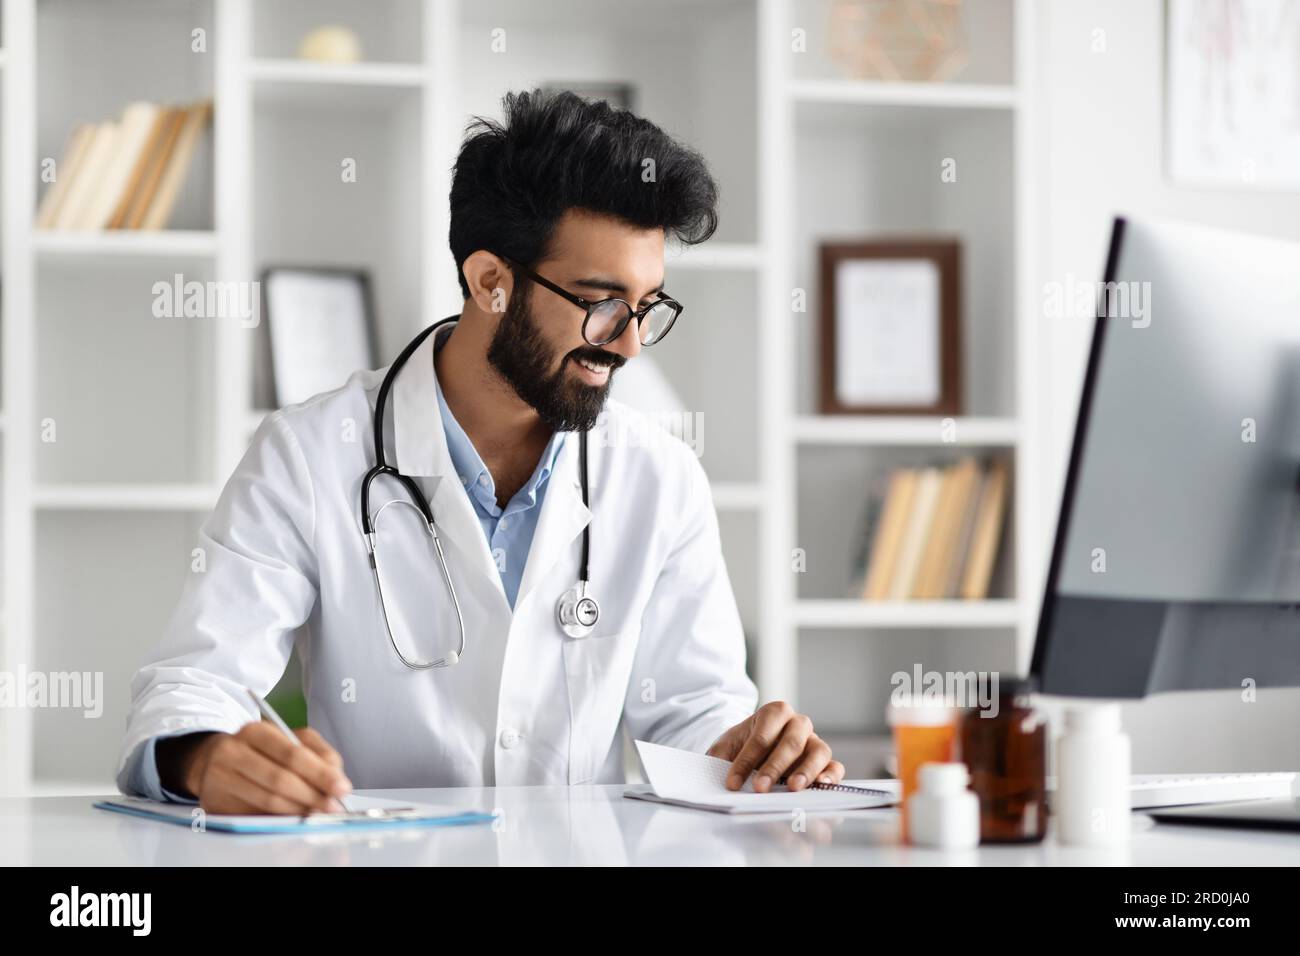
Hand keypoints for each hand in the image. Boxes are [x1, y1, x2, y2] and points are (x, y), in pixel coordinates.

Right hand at [170, 723, 353, 814]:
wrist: (213, 761)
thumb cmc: (260, 750)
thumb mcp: (288, 739)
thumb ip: (316, 752)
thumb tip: (336, 777)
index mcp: (254, 731)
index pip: (292, 754)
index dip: (320, 773)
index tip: (342, 787)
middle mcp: (232, 753)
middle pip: (280, 779)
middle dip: (313, 795)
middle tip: (333, 805)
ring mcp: (220, 780)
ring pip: (268, 801)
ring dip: (299, 810)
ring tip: (318, 812)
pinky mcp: (216, 804)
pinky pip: (255, 815)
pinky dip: (279, 819)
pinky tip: (294, 817)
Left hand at [707, 701, 844, 792]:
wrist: (750, 752)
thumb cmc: (740, 747)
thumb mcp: (724, 748)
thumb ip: (720, 759)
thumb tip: (724, 781)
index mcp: (774, 712)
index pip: (762, 735)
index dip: (746, 760)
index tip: (732, 782)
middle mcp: (798, 723)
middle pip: (791, 742)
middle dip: (774, 767)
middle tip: (760, 788)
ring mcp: (814, 741)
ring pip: (818, 751)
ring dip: (806, 771)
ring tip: (792, 788)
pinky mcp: (824, 761)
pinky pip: (834, 766)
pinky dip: (831, 775)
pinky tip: (820, 786)